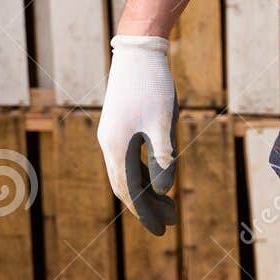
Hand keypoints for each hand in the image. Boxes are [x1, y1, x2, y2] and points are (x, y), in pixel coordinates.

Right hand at [96, 34, 179, 235]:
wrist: (139, 50)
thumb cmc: (152, 85)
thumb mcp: (163, 122)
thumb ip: (163, 156)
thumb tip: (164, 189)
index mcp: (117, 146)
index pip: (130, 191)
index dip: (146, 213)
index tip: (162, 230)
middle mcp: (109, 143)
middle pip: (126, 185)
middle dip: (147, 205)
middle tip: (170, 222)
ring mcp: (112, 133)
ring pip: (126, 171)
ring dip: (146, 188)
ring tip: (168, 203)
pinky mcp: (119, 124)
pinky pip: (128, 157)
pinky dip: (142, 171)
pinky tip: (158, 175)